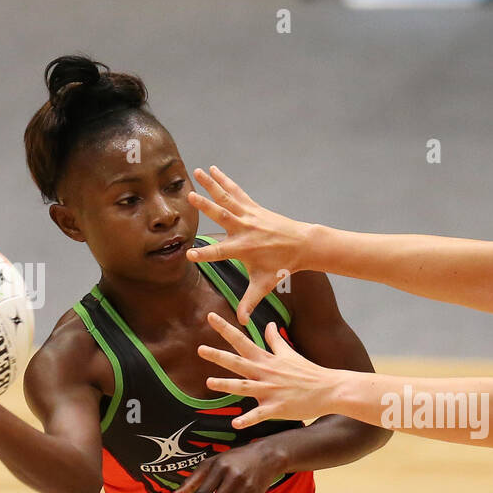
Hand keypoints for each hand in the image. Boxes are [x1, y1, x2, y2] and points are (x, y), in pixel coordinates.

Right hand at [184, 165, 312, 324]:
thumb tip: (241, 322)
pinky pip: (236, 192)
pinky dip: (225, 181)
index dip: (205, 255)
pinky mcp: (253, 207)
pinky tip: (213, 170)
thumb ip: (250, 301)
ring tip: (196, 171)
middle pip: (222, 217)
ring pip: (227, 198)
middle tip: (190, 196)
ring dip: (211, 185)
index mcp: (243, 249)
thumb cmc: (281, 266)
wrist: (302, 245)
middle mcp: (244, 230)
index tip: (189, 255)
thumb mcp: (264, 284)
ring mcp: (249, 216)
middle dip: (206, 207)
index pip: (219, 254)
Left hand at [198, 313, 340, 427]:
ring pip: (245, 387)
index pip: (242, 341)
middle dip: (218, 356)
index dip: (225, 329)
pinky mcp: (277, 407)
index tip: (210, 317)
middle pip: (238, 363)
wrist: (329, 389)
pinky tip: (235, 423)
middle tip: (200, 349)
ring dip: (227, 385)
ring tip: (210, 383)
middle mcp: (266, 373)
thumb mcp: (290, 353)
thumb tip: (269, 324)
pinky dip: (248, 419)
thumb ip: (275, 340)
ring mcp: (271, 391)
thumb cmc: (309, 372)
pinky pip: (260, 414)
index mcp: (267, 360)